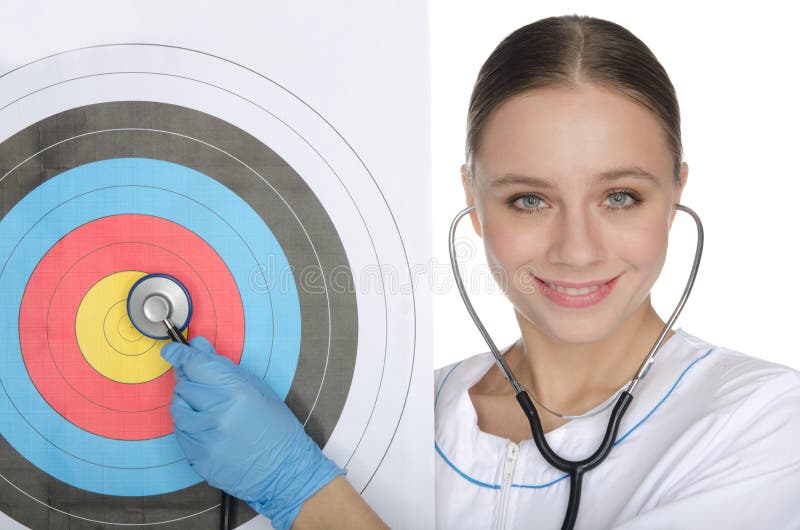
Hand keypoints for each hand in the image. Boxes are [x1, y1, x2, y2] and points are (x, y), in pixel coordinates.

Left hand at [161, 337, 344, 529]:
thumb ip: (224, 367)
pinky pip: (181, 432)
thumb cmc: (276, 428)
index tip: (172, 351)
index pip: (195, 365)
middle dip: (188, 380)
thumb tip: (199, 347)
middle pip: (183, 386)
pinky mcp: (199, 457)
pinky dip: (188, 424)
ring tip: (204, 405)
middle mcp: (218, 414)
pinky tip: (206, 425)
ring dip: (185, 403)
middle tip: (199, 381)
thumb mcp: (257, 389)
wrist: (283, 470)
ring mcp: (206, 438)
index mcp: (236, 392)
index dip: (180, 354)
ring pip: (177, 409)